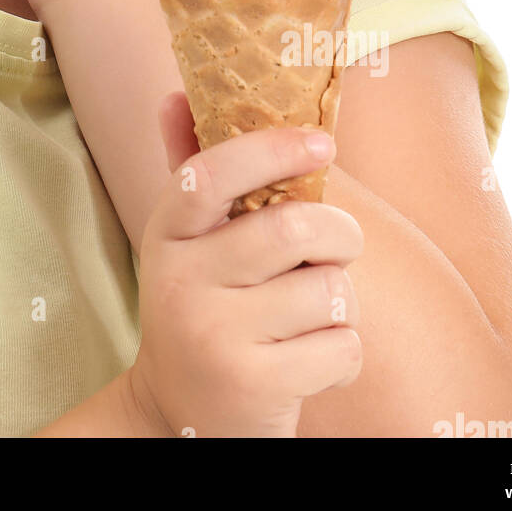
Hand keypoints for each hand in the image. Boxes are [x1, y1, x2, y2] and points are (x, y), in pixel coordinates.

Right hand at [126, 93, 363, 437]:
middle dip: (341, 234)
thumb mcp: (190, 245)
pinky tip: (309, 364)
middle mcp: (181, 281)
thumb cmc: (206, 308)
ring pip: (327, 291)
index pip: (211, 172)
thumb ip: (196, 173)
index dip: (271, 149)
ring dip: (341, 303)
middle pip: (294, 229)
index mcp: (168, 232)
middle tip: (340, 246)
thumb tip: (173, 92)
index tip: (323, 143)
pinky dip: (343, 355)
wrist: (180, 417)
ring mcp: (213, 335)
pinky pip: (341, 348)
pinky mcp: (251, 385)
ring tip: (312, 317)